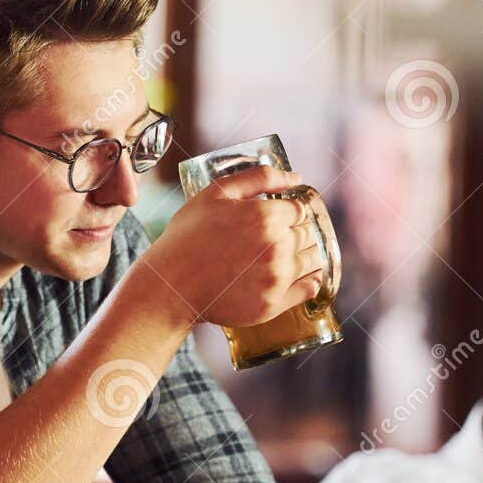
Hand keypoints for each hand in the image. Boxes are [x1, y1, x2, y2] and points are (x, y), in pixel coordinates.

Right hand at [140, 163, 334, 328]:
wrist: (170, 286)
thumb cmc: (188, 236)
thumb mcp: (216, 193)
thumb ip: (259, 178)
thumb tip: (296, 178)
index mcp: (268, 216)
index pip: (300, 209)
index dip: (287, 212)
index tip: (274, 218)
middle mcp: (278, 247)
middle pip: (307, 233)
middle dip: (293, 232)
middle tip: (269, 239)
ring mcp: (278, 278)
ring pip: (313, 259)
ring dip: (302, 255)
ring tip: (277, 257)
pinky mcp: (274, 304)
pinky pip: (310, 288)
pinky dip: (308, 280)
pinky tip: (292, 276)